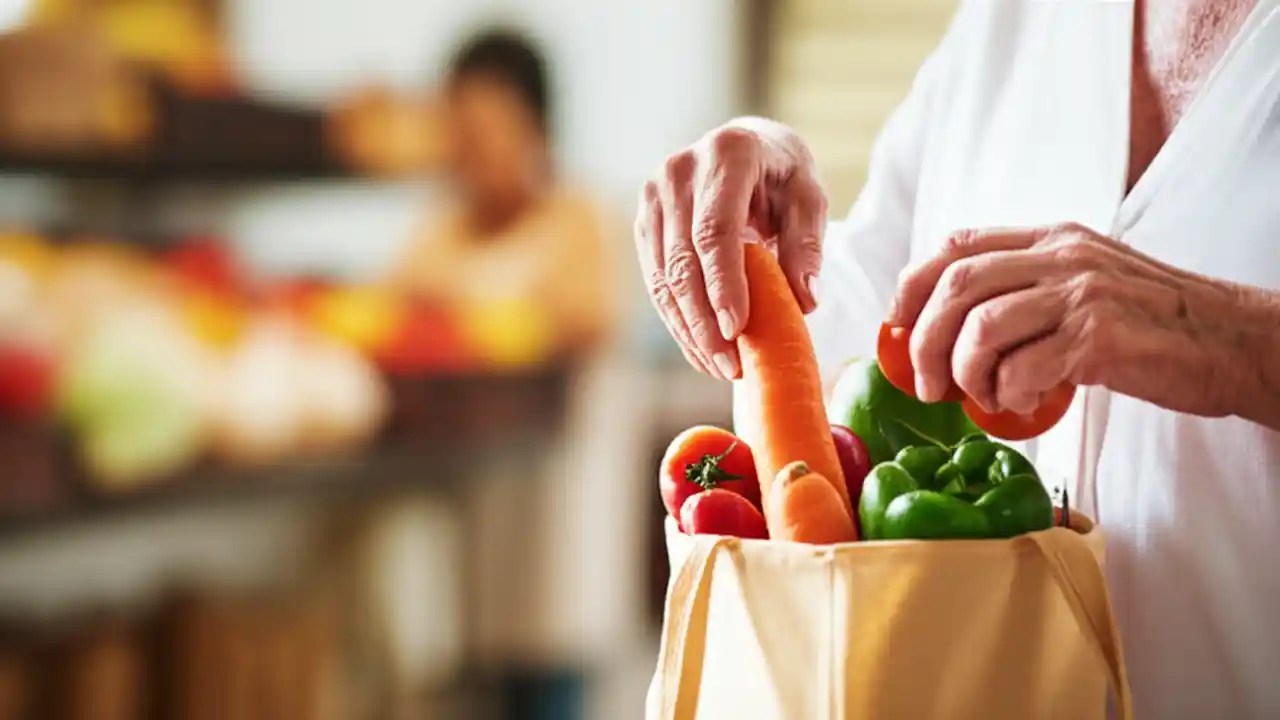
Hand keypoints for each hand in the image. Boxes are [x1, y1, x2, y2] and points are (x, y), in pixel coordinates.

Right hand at [635, 118, 827, 378]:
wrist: (746, 148)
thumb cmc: (782, 175)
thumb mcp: (809, 197)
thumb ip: (808, 244)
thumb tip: (804, 301)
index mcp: (727, 153)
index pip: (716, 229)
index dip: (723, 283)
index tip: (736, 329)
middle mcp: (679, 171)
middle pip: (683, 259)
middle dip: (703, 320)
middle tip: (729, 366)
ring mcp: (654, 197)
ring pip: (663, 277)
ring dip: (689, 329)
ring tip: (720, 367)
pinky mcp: (644, 223)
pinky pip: (656, 282)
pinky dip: (678, 321)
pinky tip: (701, 351)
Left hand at [886, 223, 1279, 425]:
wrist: (1232, 341)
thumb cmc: (1152, 324)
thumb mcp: (1085, 283)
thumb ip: (1028, 289)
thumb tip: (953, 327)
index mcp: (1051, 239)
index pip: (957, 246)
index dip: (913, 286)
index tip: (897, 326)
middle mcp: (1061, 257)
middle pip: (956, 286)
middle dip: (923, 341)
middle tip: (926, 386)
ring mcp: (1081, 294)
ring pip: (981, 328)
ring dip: (964, 374)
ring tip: (980, 398)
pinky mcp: (1100, 337)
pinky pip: (1023, 368)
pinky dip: (1006, 394)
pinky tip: (1019, 405)